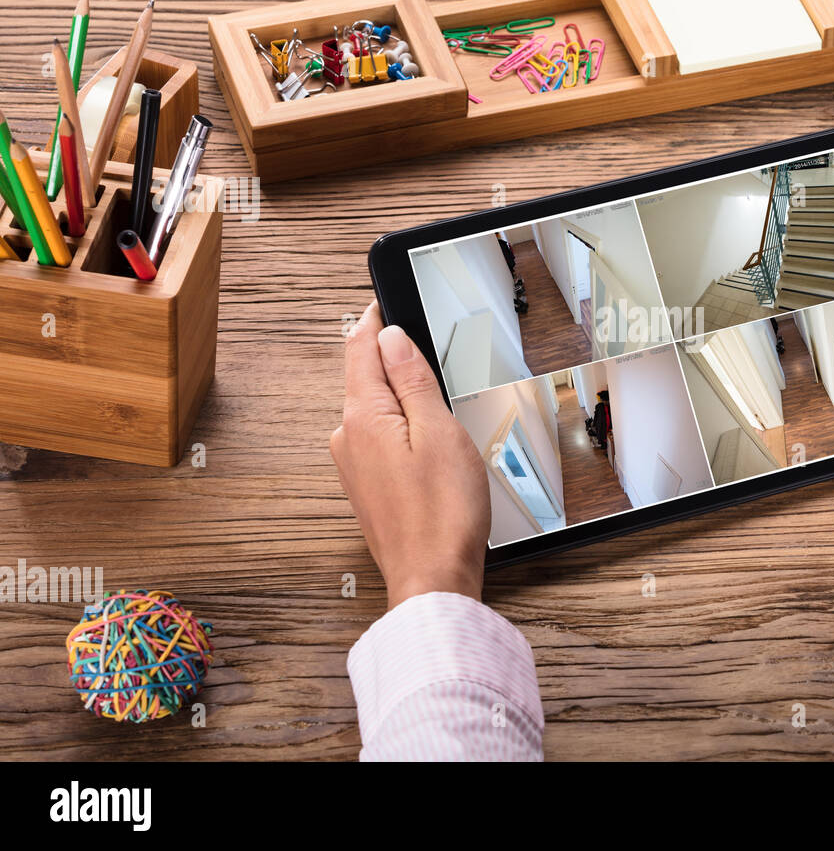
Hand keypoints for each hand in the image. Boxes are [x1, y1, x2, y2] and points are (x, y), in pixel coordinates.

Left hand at [331, 302, 491, 606]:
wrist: (433, 579)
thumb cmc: (442, 514)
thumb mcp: (438, 431)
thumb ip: (412, 380)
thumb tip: (391, 337)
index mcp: (363, 417)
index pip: (360, 347)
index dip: (376, 318)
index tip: (387, 296)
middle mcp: (348, 439)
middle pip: (366, 376)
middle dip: (392, 355)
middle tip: (423, 337)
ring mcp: (354, 466)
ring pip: (375, 408)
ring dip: (400, 392)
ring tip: (433, 387)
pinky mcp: (368, 487)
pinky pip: (380, 437)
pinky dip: (401, 423)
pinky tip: (427, 435)